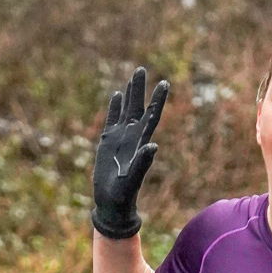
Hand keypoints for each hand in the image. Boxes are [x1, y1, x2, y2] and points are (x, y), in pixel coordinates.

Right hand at [92, 66, 168, 241]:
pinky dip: (114, 107)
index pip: (151, 116)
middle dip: (139, 89)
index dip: (157, 100)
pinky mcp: (107, 142)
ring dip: (129, 94)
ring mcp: (120, 138)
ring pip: (125, 111)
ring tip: (133, 76)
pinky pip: (112, 120)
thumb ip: (143, 162)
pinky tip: (116, 95)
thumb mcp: (133, 179)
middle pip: (137, 107)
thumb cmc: (123, 195)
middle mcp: (132, 137)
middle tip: (141, 69)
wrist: (112, 203)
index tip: (164, 83)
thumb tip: (153, 145)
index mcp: (140, 142)